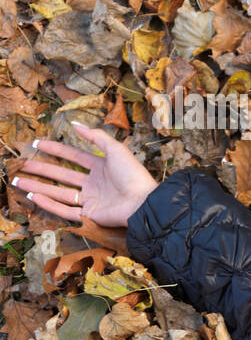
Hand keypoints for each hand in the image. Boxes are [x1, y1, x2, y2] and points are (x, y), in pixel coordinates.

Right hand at [11, 121, 158, 227]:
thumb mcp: (116, 150)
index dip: (56, 150)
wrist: (143, 202)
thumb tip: (75, 124)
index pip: (74, 156)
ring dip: (39, 187)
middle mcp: (95, 184)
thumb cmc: (133, 175)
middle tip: (22, 164)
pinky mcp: (90, 215)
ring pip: (59, 193)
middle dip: (42, 170)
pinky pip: (65, 210)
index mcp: (102, 167)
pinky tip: (33, 196)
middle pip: (62, 175)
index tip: (37, 144)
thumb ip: (96, 136)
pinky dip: (49, 204)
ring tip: (18, 181)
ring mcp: (91, 200)